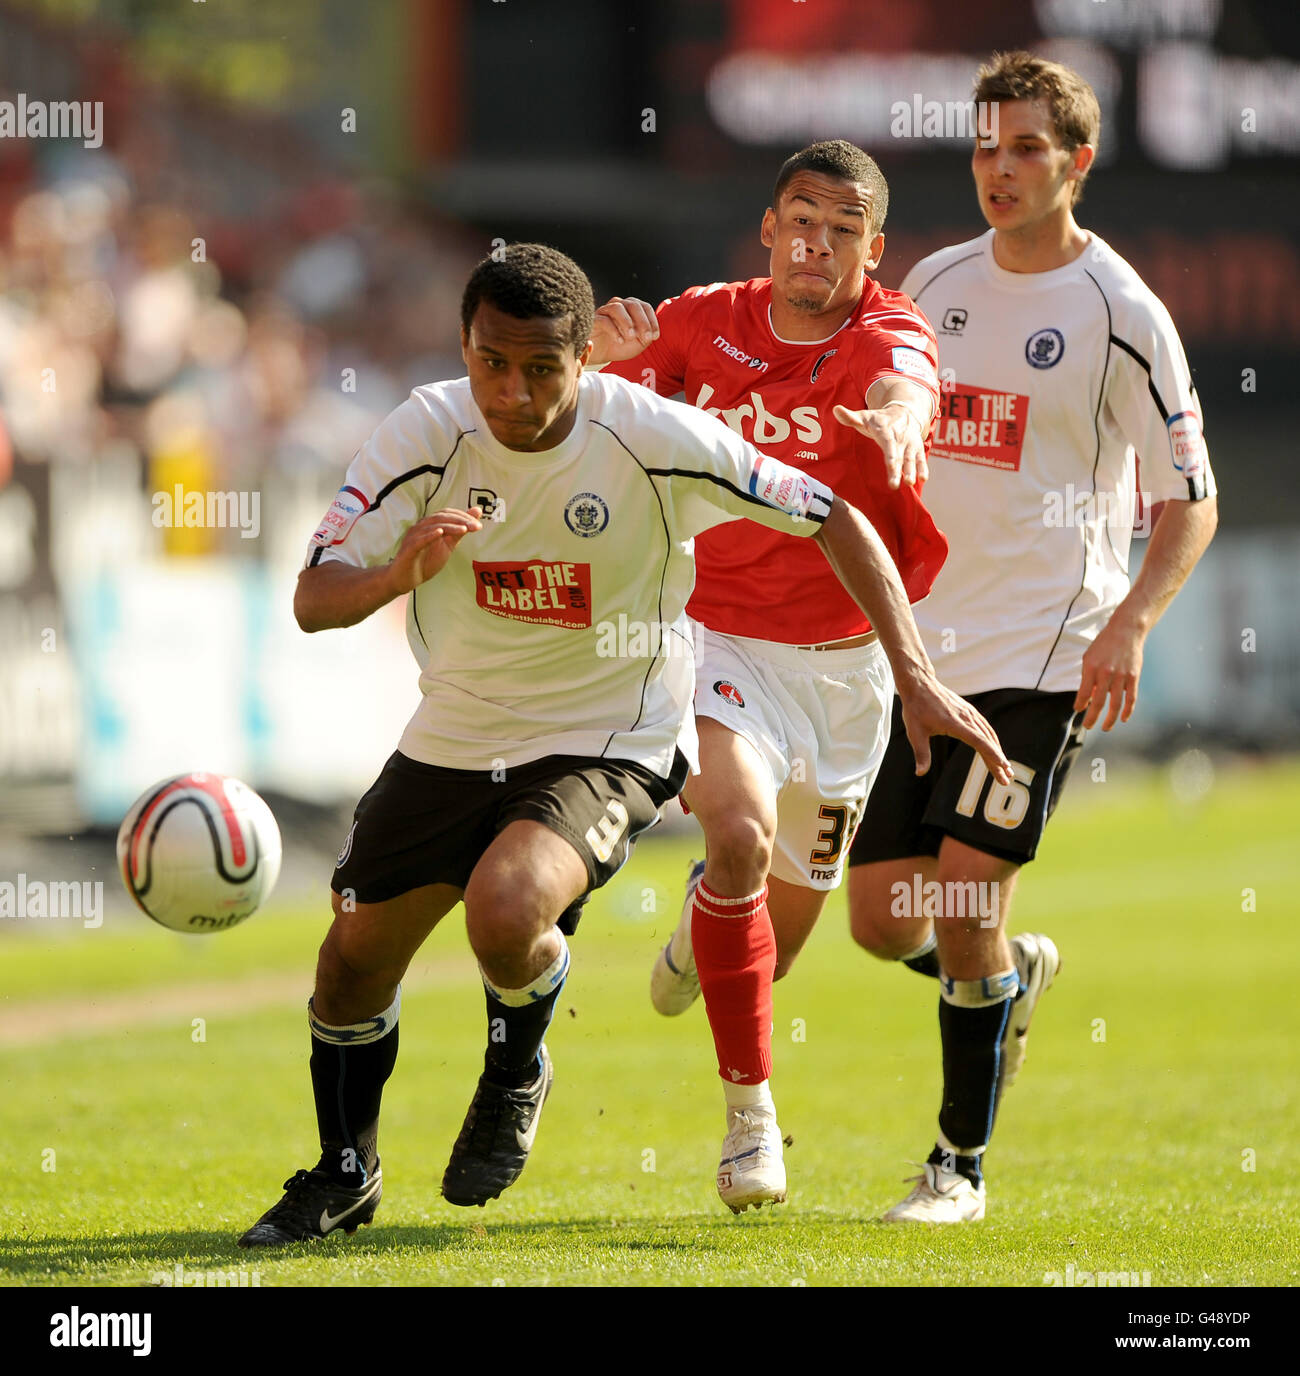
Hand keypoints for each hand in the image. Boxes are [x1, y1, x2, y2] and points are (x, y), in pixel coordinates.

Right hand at [388, 507, 482, 591]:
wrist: (405, 579)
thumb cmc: (425, 561)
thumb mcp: (447, 545)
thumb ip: (461, 530)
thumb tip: (476, 512)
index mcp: (429, 525)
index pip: (446, 514)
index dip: (463, 516)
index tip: (477, 524)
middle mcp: (420, 527)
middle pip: (441, 517)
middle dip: (460, 520)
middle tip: (476, 526)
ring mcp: (413, 537)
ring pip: (432, 526)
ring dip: (450, 527)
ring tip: (464, 529)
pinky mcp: (409, 549)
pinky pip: (419, 540)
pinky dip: (430, 535)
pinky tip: (440, 533)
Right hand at [589, 296, 658, 365]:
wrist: (600, 354)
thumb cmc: (619, 345)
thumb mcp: (638, 343)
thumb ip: (646, 336)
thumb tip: (652, 332)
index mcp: (631, 309)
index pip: (645, 307)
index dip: (652, 320)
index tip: (654, 337)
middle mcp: (618, 306)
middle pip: (633, 304)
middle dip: (642, 322)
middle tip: (646, 338)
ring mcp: (605, 311)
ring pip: (617, 308)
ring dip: (627, 322)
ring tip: (631, 337)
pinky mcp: (593, 321)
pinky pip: (603, 320)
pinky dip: (614, 330)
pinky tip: (620, 341)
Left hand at [833, 403, 928, 488]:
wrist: (904, 412)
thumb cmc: (878, 419)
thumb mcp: (864, 416)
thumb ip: (850, 417)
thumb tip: (836, 410)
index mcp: (886, 430)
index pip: (888, 443)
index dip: (891, 455)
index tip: (891, 465)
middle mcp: (900, 437)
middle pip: (899, 455)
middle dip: (898, 469)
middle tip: (895, 484)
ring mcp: (909, 443)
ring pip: (911, 458)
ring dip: (912, 470)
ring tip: (910, 482)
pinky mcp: (916, 449)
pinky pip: (920, 459)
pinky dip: (923, 468)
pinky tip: (923, 479)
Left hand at [898, 674, 1012, 783]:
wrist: (920, 685)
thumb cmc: (916, 709)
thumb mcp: (915, 733)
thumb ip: (921, 754)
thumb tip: (919, 773)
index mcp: (954, 723)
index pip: (978, 741)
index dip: (992, 754)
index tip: (1004, 766)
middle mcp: (966, 717)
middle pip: (987, 741)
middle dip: (998, 761)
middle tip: (1007, 779)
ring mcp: (970, 713)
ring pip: (989, 735)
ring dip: (998, 752)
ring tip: (1006, 769)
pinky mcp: (969, 712)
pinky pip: (985, 728)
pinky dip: (993, 741)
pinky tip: (996, 751)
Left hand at [1075, 616, 1145, 729]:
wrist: (1126, 631)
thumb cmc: (1104, 645)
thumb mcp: (1089, 657)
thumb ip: (1088, 677)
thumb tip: (1089, 697)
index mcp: (1091, 668)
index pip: (1082, 693)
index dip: (1080, 705)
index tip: (1078, 711)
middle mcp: (1106, 673)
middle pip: (1098, 702)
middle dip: (1092, 717)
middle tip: (1088, 726)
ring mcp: (1121, 676)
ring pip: (1115, 704)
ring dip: (1110, 719)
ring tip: (1105, 728)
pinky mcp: (1133, 677)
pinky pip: (1131, 698)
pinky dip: (1127, 711)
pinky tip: (1123, 719)